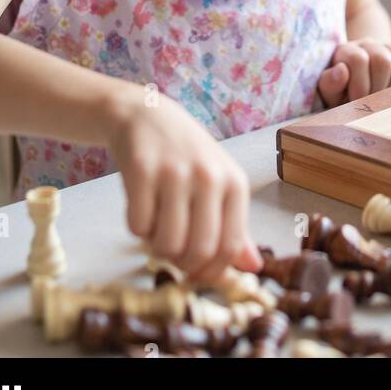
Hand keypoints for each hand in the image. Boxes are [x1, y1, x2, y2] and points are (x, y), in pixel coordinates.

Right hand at [102, 86, 262, 286]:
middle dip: (181, 263)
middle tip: (171, 251)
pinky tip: (141, 208)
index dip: (211, 272)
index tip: (196, 274)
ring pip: (167, 243)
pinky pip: (138, 226)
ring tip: (156, 228)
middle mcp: (209, 176)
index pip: (230, 247)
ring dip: (156, 247)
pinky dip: (137, 229)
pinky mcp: (141, 169)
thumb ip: (236, 227)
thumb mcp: (219, 184)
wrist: (146, 115)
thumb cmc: (187, 156)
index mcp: (235, 182)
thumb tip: (253, 267)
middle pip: (198, 250)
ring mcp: (175, 172)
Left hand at [317, 39, 390, 107]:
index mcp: (346, 51)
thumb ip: (329, 83)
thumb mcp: (328, 92)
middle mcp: (368, 44)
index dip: (359, 86)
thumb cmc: (339, 94)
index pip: (358, 59)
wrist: (355, 85)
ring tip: (381, 100)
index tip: (354, 102)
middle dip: (377, 89)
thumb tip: (342, 70)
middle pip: (382, 59)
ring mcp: (389, 48)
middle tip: (370, 104)